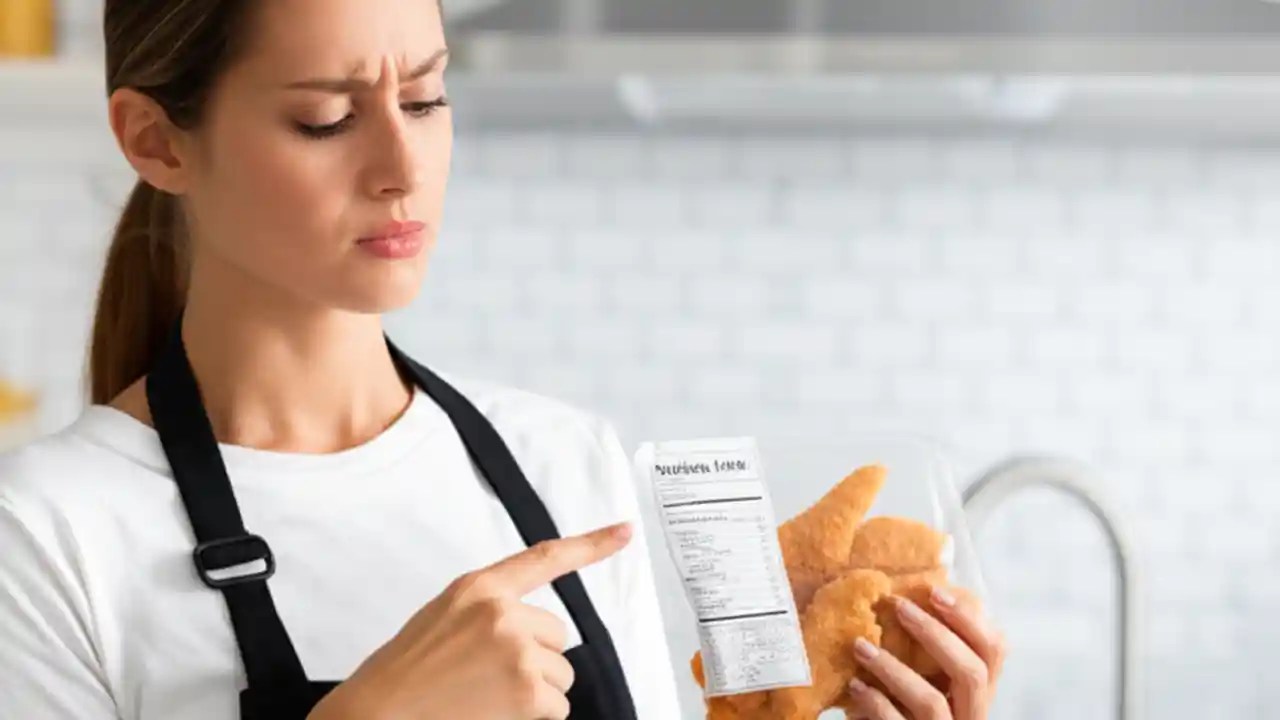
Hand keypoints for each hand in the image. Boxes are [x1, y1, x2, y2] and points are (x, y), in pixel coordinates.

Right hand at [309, 521, 633, 719]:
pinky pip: (556, 705)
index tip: (626, 531)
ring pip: (561, 673)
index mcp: (479, 588)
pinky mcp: (526, 690)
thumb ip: (490, 609)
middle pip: (558, 635)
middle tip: (490, 675)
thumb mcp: (445, 617)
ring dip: (535, 690)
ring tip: (488, 695)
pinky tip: (497, 711)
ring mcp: (516, 651)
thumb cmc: (407, 671)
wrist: (379, 712)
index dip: (592, 544)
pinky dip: (535, 715)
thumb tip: (533, 627)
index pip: (546, 558)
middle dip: (537, 658)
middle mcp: (502, 613)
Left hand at [846, 586, 1005, 719]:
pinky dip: (876, 703)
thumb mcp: (929, 681)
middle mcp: (971, 715)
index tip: (935, 591)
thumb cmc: (909, 710)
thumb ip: (930, 653)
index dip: (970, 619)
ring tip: (860, 646)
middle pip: (973, 673)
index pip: (994, 651)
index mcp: (979, 691)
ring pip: (932, 702)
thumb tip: (906, 597)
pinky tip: (856, 685)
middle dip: (936, 635)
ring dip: (893, 669)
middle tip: (899, 606)